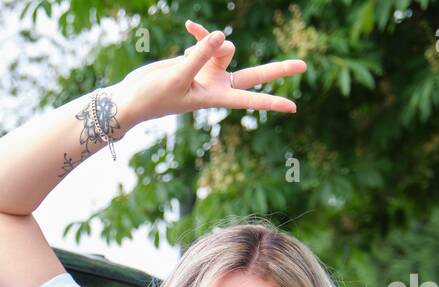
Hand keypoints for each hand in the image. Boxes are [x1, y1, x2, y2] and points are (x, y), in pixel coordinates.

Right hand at [114, 19, 305, 124]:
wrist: (133, 97)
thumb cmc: (153, 96)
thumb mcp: (177, 76)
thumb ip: (200, 55)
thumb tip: (221, 34)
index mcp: (215, 96)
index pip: (249, 98)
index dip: (271, 102)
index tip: (293, 107)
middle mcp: (216, 84)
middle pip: (253, 74)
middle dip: (276, 70)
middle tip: (304, 66)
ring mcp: (208, 71)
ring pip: (224, 48)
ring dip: (210, 41)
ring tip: (193, 38)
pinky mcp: (197, 60)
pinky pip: (206, 40)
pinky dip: (199, 33)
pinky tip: (189, 27)